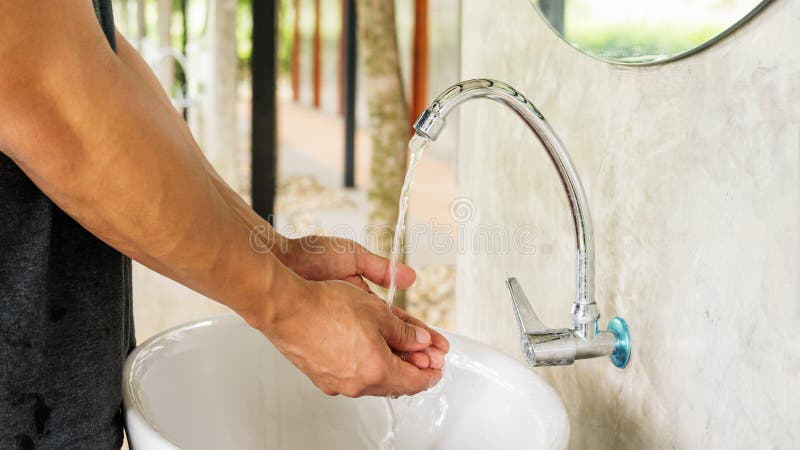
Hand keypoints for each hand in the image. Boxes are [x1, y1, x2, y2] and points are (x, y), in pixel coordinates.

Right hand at [278, 235, 449, 368]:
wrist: (285, 306)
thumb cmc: (325, 305)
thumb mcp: (377, 312)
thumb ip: (404, 332)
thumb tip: (420, 341)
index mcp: (376, 369)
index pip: (415, 381)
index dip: (431, 372)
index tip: (438, 365)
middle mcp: (356, 384)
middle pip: (395, 383)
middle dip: (412, 368)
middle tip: (424, 355)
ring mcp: (336, 382)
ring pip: (373, 379)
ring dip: (388, 365)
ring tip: (396, 346)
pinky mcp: (320, 375)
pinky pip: (352, 374)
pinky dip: (366, 363)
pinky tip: (366, 346)